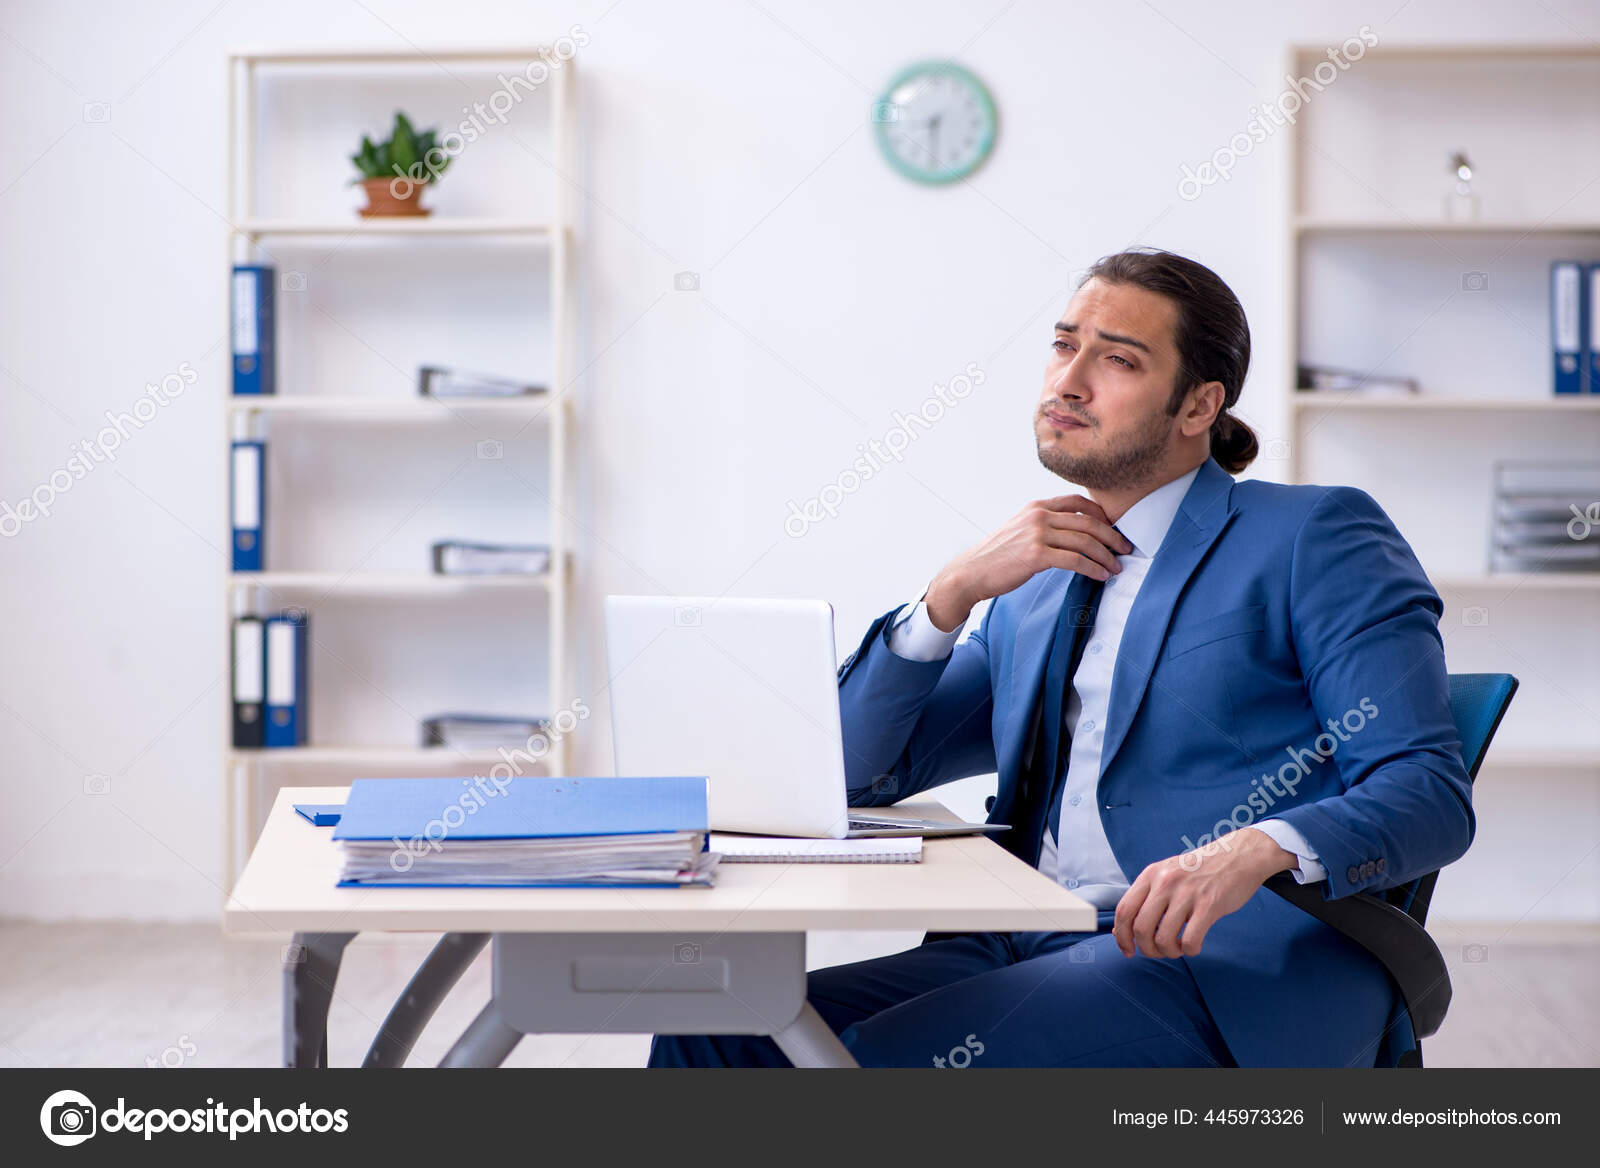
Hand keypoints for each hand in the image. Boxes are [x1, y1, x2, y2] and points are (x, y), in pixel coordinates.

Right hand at [925, 496, 1131, 630]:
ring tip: (1116, 568)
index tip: (1113, 530)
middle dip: (1112, 537)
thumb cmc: (996, 556)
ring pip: (1085, 542)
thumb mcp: (1019, 530)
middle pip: (1088, 523)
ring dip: (1106, 556)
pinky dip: (1093, 568)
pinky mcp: (1036, 555)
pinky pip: (1075, 560)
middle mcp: (1039, 516)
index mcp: (1036, 507)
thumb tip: (1072, 534)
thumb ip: (1043, 526)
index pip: (1078, 502)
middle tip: (1126, 549)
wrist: (972, 572)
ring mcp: (1037, 534)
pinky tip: (1101, 576)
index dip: (1101, 515)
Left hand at [1112, 827, 1297, 958]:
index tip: (1128, 950)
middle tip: (1157, 951)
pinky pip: (1189, 941)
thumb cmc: (1201, 870)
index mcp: (1151, 874)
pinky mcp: (1209, 905)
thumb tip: (1122, 929)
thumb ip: (1147, 897)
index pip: (1124, 910)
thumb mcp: (1167, 874)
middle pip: (1140, 929)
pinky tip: (1193, 945)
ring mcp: (1186, 894)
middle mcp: (1165, 882)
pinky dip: (1189, 950)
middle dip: (1146, 949)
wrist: (1238, 856)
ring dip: (1168, 952)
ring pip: (1163, 939)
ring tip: (1177, 948)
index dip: (1121, 936)